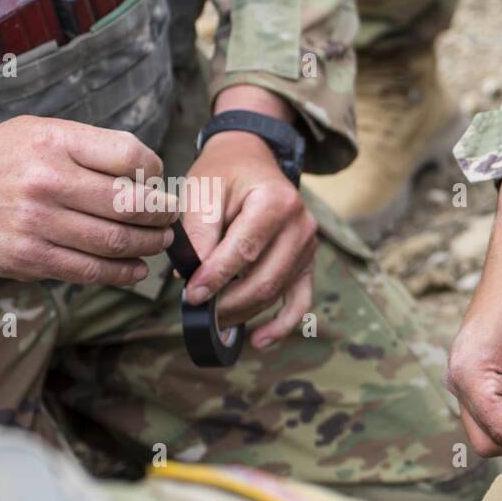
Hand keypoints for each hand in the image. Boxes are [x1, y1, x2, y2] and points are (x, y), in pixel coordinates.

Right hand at [0, 116, 175, 285]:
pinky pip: (90, 271)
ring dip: (148, 245)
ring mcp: (36, 223)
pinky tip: (136, 268)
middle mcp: (46, 182)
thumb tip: (149, 174)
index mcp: (53, 143)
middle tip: (169, 217)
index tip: (158, 183)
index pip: (130, 156)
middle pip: (130, 205)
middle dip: (162, 215)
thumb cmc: (3, 161)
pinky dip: (123, 273)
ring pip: (115, 242)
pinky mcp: (29, 257)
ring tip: (159, 241)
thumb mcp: (40, 133)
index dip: (155, 172)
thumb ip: (92, 148)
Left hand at [183, 86, 316, 349]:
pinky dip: (282, 324)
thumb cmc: (223, 174)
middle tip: (199, 313)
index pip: (246, 250)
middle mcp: (301, 225)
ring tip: (216, 324)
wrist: (252, 160)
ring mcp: (309, 246)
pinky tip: (260, 341)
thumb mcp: (202, 190)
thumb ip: (199, 232)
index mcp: (276, 202)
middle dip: (230, 302)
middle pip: (266, 278)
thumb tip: (195, 278)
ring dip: (246, 313)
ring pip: (278, 292)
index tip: (192, 296)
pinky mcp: (307, 262)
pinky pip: (301, 300)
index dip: (218, 277)